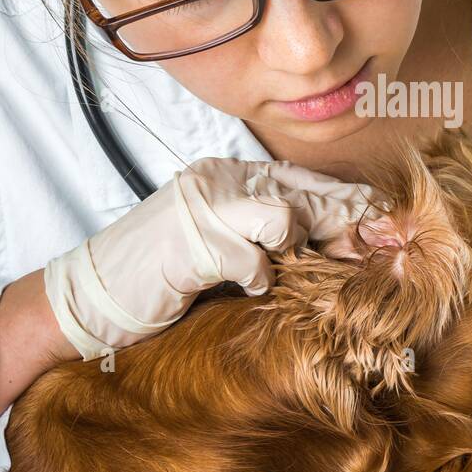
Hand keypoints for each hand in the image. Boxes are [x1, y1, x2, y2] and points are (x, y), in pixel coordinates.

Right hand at [43, 158, 381, 359]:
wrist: (89, 298)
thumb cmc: (159, 274)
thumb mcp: (220, 240)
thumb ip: (269, 231)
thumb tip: (340, 239)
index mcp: (223, 173)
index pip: (298, 177)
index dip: (344, 198)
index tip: (382, 217)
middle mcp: (216, 179)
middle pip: (302, 193)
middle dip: (343, 222)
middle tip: (372, 244)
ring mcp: (203, 206)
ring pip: (284, 218)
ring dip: (288, 254)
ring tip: (268, 271)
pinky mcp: (194, 242)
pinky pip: (254, 262)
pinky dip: (253, 281)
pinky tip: (235, 287)